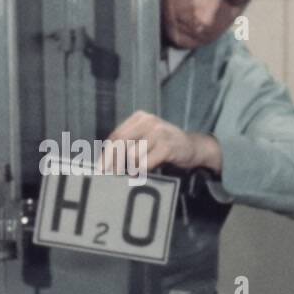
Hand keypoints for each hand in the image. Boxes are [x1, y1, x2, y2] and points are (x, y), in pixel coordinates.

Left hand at [100, 110, 221, 173]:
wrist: (193, 147)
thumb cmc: (164, 145)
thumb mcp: (145, 138)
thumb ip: (129, 144)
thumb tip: (106, 161)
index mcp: (139, 117)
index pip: (116, 136)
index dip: (106, 154)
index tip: (100, 169)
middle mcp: (148, 121)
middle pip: (121, 144)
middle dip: (113, 162)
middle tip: (110, 176)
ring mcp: (159, 132)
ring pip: (132, 155)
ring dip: (131, 168)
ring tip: (134, 173)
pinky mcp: (167, 146)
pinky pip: (146, 163)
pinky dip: (141, 171)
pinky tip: (143, 173)